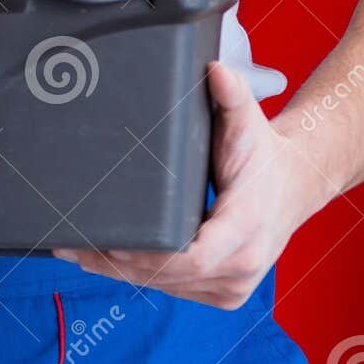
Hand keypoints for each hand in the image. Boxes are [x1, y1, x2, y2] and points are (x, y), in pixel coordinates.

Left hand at [51, 60, 328, 308]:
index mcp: (246, 226)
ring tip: (76, 251)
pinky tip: (104, 263)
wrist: (292, 185)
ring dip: (120, 273)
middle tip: (71, 244)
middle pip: (169, 277)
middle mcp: (242, 264)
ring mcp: (233, 285)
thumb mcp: (249, 121)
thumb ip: (232, 94)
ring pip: (167, 287)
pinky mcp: (223, 293)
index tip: (113, 243)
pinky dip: (140, 277)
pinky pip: (175, 290)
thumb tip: (215, 70)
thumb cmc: (263, 154)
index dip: (150, 256)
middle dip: (117, 263)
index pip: (193, 256)